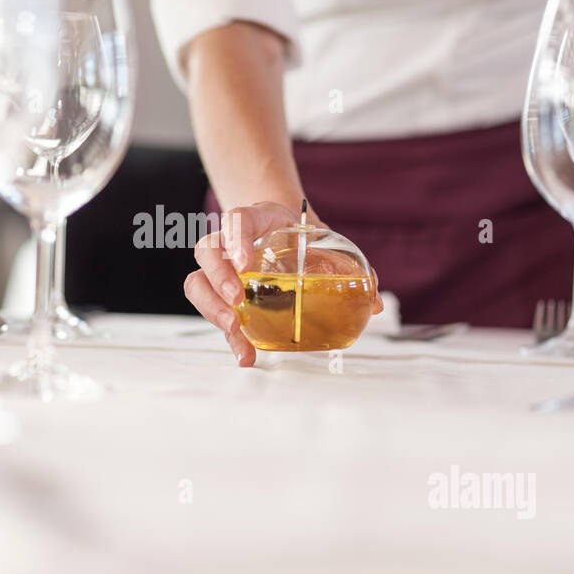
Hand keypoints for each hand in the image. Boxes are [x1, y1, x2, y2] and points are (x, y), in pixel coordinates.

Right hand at [183, 201, 382, 366]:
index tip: (244, 262)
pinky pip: (213, 311)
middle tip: (236, 302)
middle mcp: (229, 242)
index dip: (235, 239)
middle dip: (218, 278)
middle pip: (207, 253)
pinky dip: (228, 336)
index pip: (236, 221)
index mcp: (254, 220)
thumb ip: (349, 266)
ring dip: (211, 308)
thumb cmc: (300, 236)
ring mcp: (221, 268)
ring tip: (234, 331)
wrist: (283, 232)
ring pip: (198, 282)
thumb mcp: (324, 241)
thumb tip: (376, 303)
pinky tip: (245, 353)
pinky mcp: (221, 294)